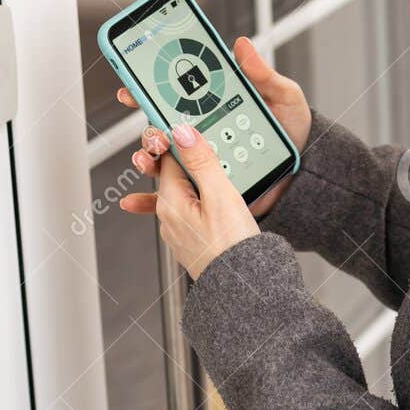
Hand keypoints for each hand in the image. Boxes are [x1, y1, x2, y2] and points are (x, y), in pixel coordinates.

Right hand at [116, 36, 310, 217]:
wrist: (307, 173)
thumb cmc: (294, 131)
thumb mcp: (284, 97)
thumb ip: (263, 75)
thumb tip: (242, 46)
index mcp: (215, 107)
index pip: (176, 96)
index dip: (150, 90)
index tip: (134, 87)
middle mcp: (202, 134)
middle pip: (162, 128)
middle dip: (148, 128)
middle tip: (153, 131)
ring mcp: (201, 161)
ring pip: (162, 159)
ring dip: (146, 157)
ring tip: (149, 157)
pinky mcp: (204, 188)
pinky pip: (172, 197)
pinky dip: (149, 200)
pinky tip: (135, 200)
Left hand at [119, 123, 258, 278]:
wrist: (242, 288)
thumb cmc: (232, 247)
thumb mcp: (220, 196)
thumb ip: (201, 162)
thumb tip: (182, 131)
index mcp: (169, 201)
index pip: (169, 156)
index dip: (182, 136)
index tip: (193, 121)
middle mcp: (167, 216)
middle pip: (174, 173)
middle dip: (189, 156)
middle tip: (207, 140)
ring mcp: (179, 230)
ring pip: (184, 191)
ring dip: (197, 176)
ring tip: (217, 164)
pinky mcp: (192, 239)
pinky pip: (192, 208)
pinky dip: (202, 196)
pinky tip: (218, 195)